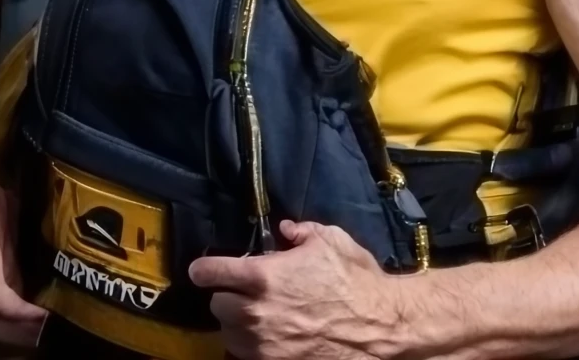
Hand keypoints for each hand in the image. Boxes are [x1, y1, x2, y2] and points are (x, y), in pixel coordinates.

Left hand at [189, 219, 406, 359]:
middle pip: (217, 305)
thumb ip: (302, 232)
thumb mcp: (331, 241)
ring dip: (237, 322)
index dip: (204, 269)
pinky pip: (246, 355)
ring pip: (229, 334)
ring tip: (257, 314)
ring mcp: (263, 345)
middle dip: (227, 295)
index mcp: (265, 276)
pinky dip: (251, 344)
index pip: (213, 272)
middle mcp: (255, 312)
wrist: (377, 325)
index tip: (201, 270)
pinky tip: (270, 334)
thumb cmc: (354, 279)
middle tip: (243, 290)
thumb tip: (285, 231)